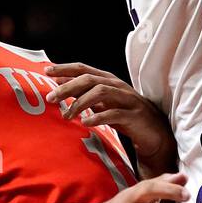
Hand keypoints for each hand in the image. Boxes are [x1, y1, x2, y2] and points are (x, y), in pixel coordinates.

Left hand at [45, 61, 174, 172]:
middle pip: (89, 79)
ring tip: (67, 115)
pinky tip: (86, 123)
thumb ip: (84, 94)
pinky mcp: (134, 116)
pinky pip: (114, 113)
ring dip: (80, 102)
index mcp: (108, 80)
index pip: (83, 69)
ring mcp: (127, 99)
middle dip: (68, 87)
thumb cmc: (125, 116)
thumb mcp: (103, 103)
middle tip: (51, 98)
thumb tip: (59, 85)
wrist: (155, 133)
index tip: (46, 71)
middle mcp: (117, 86)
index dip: (65, 68)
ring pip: (101, 92)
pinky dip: (98, 117)